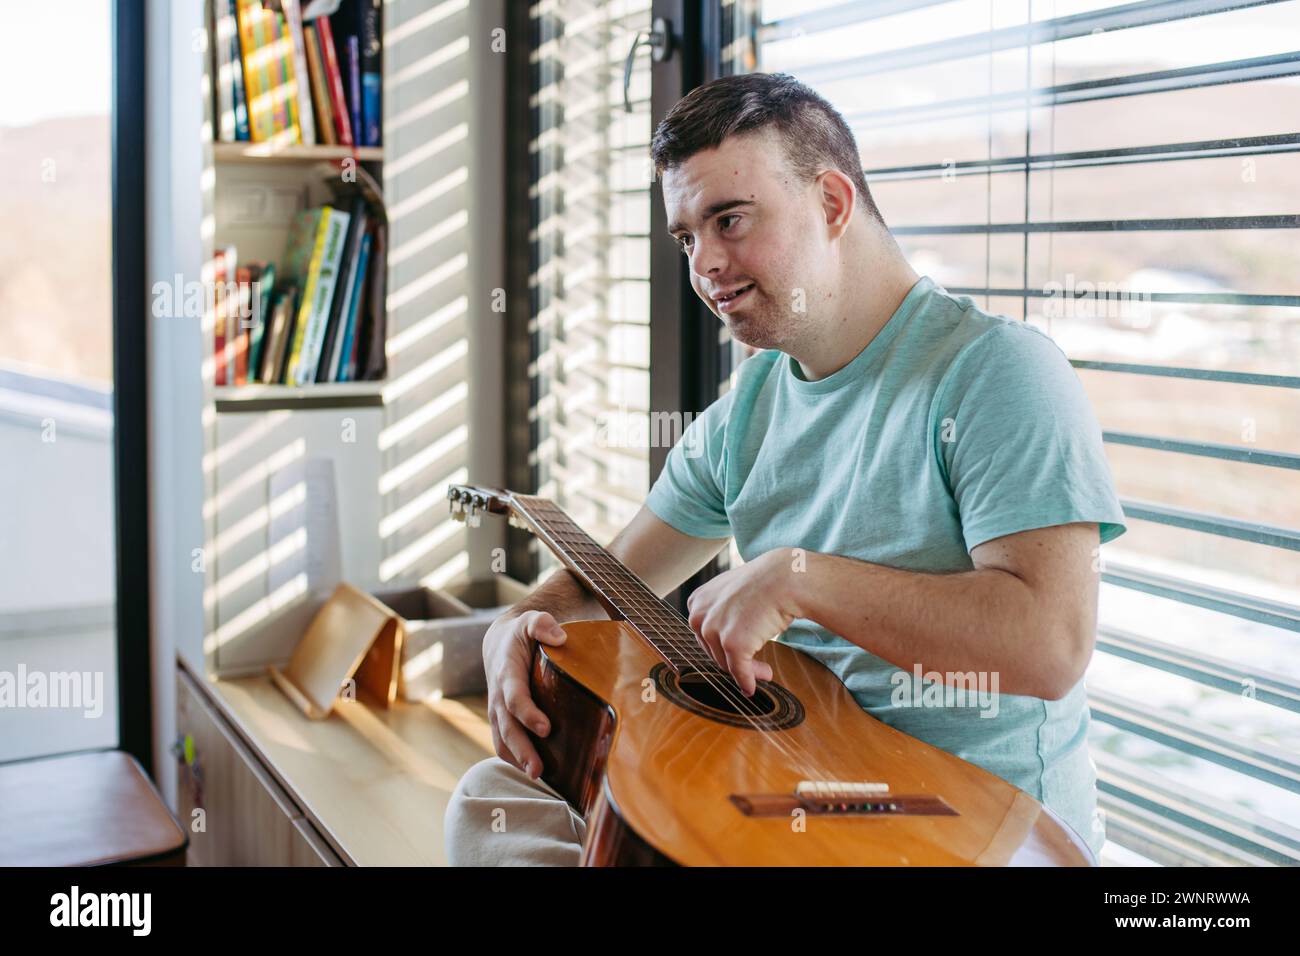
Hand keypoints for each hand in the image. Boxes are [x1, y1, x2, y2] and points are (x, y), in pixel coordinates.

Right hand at [481, 609, 566, 778]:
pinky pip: (503, 745)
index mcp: (506, 673)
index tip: (546, 728)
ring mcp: (497, 712)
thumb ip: (542, 624)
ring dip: (518, 761)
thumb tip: (559, 637)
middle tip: (539, 770)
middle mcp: (498, 696)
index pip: (514, 698)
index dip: (528, 714)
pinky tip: (536, 774)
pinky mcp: (501, 721)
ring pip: (502, 741)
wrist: (499, 645)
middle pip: (507, 728)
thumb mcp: (531, 621)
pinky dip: (516, 761)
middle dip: (522, 750)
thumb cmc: (522, 634)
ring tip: (539, 778)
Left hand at [685, 548, 800, 695]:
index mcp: (697, 601)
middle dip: (735, 662)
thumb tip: (724, 642)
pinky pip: (739, 671)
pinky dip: (747, 682)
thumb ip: (720, 612)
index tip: (738, 655)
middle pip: (713, 651)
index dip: (722, 648)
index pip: (704, 635)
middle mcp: (699, 614)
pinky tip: (753, 687)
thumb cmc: (766, 583)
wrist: (786, 578)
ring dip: (747, 670)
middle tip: (759, 668)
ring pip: (725, 663)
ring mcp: (714, 629)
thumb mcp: (732, 592)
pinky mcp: (732, 643)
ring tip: (766, 672)